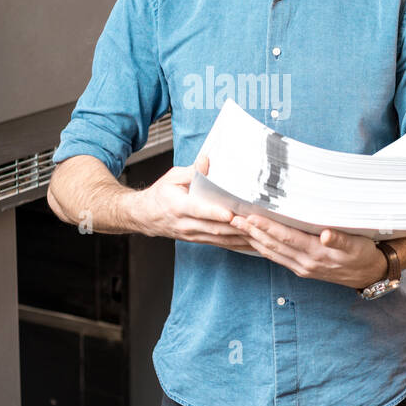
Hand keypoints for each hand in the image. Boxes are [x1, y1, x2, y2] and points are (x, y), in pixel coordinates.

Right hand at [131, 153, 252, 251]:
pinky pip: (220, 244)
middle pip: (214, 228)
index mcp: (178, 206)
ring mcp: (192, 235)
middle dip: (236, 227)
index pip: (198, 210)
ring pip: (219, 239)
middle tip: (256, 223)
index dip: (214, 213)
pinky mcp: (198, 240)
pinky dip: (237, 245)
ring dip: (240, 238)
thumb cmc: (160, 194)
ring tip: (259, 234)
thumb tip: (207, 159)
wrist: (145, 216)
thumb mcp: (172, 177)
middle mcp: (186, 224)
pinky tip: (252, 244)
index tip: (230, 214)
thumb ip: (192, 171)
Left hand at [230, 214, 388, 288]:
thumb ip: (341, 239)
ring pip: (272, 252)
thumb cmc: (363, 254)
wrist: (369, 274)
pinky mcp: (302, 269)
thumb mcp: (357, 245)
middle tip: (233, 218)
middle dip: (252, 232)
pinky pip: (277, 258)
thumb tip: (325, 234)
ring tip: (237, 227)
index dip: (267, 227)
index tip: (250, 217)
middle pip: (273, 245)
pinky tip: (254, 241)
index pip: (286, 237)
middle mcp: (305, 262)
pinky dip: (263, 248)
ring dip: (253, 239)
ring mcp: (302, 267)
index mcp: (316, 253)